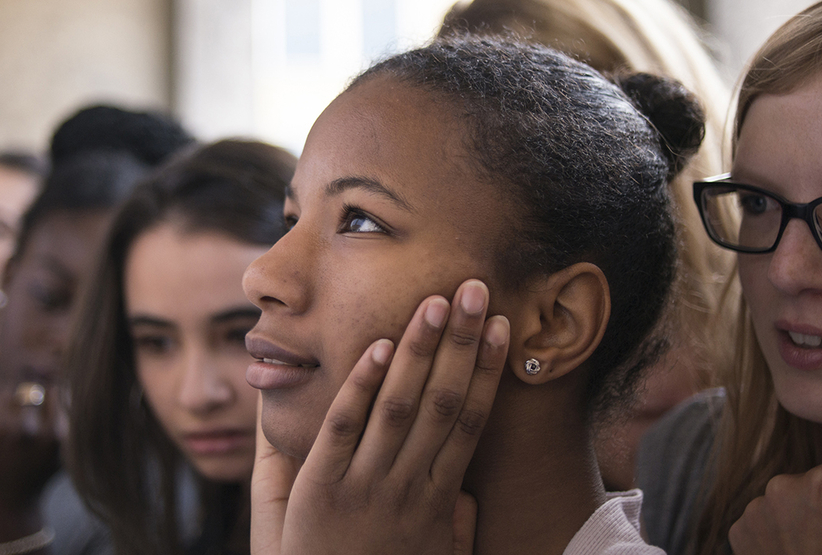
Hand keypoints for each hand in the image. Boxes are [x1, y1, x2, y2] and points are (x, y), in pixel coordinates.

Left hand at [0, 377, 65, 545]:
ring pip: (8, 393)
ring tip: (15, 406)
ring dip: (13, 397)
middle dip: (32, 395)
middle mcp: (26, 434)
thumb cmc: (42, 473)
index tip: (50, 399)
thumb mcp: (65, 453)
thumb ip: (71, 422)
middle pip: (31, 391)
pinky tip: (2, 412)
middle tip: (30, 402)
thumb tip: (66, 387)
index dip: (53, 393)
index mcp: (52, 438)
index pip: (54, 392)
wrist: (8, 502)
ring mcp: (0, 433)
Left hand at [252, 279, 509, 554]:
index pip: (468, 422)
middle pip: (442, 402)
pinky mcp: (319, 490)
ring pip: (399, 407)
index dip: (485, 372)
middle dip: (462, 343)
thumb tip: (469, 497)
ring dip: (419, 351)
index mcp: (437, 500)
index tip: (502, 329)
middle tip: (477, 290)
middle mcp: (408, 487)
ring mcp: (365, 487)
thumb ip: (453, 530)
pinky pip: (342, 429)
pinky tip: (376, 347)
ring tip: (436, 304)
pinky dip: (359, 386)